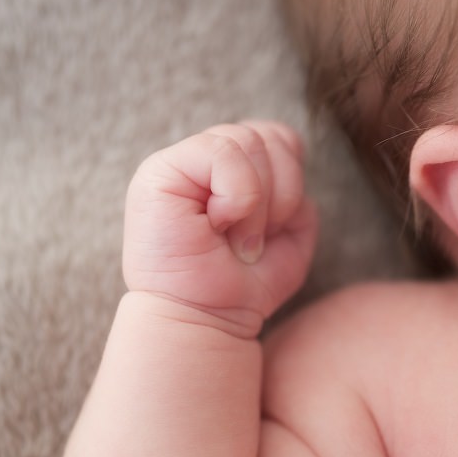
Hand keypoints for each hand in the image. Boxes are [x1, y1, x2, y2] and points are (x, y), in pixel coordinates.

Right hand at [122, 121, 317, 336]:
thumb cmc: (243, 285)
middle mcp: (205, 161)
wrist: (205, 319)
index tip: (272, 229)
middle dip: (280, 195)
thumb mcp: (290, 236)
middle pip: (269, 136)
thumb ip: (298, 193)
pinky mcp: (159, 172)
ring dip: (256, 203)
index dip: (291, 180)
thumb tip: (290, 154)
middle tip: (253, 242)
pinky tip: (216, 225)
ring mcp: (180, 163)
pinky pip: (220, 151)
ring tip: (236, 240)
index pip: (279, 138)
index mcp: (234, 171)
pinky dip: (237, 195)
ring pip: (247, 140)